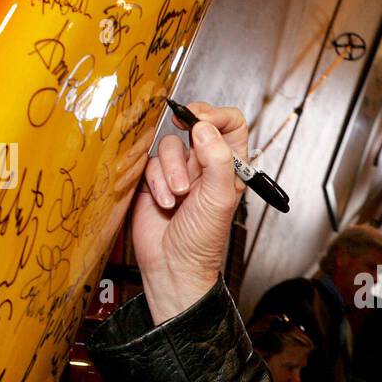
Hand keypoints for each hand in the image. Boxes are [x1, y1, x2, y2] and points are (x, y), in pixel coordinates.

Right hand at [132, 102, 249, 323]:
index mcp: (230, 167)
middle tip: (185, 128)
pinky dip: (156, 181)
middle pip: (195, 126)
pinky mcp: (153, 181)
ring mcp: (178, 172)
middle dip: (188, 132)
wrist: (173, 265)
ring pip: (169, 145)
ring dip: (172, 168)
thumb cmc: (203, 240)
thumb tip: (204, 126)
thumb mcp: (219, 198)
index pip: (231, 124)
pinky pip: (150, 163)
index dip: (217, 115)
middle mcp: (204, 166)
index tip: (202, 119)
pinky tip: (164, 202)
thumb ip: (217, 159)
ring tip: (178, 195)